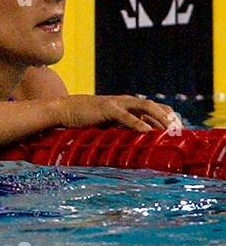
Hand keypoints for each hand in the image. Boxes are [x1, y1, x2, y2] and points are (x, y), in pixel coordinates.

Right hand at [51, 94, 179, 132]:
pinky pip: (127, 116)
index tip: (180, 134)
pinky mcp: (107, 108)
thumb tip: (141, 144)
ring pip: (146, 106)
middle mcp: (127, 101)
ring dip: (161, 119)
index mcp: (130, 105)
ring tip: (170, 132)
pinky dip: (139, 124)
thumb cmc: (87, 119)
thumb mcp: (111, 125)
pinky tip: (148, 133)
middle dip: (170, 119)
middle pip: (157, 106)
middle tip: (179, 134)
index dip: (171, 120)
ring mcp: (118, 103)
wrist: (65, 110)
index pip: (158, 109)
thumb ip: (126, 129)